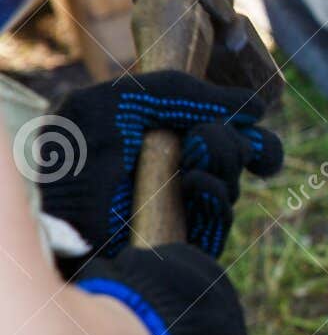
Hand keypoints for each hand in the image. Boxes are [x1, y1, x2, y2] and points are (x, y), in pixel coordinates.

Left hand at [35, 71, 282, 264]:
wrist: (63, 223)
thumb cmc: (77, 160)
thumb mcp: (116, 103)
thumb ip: (180, 91)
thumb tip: (256, 108)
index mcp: (157, 137)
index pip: (220, 126)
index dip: (242, 120)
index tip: (255, 114)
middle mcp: (172, 171)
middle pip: (238, 150)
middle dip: (231, 139)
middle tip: (203, 137)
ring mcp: (180, 209)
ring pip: (233, 180)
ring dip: (222, 160)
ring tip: (190, 161)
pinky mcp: (187, 244)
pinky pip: (222, 215)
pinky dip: (216, 193)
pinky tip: (194, 184)